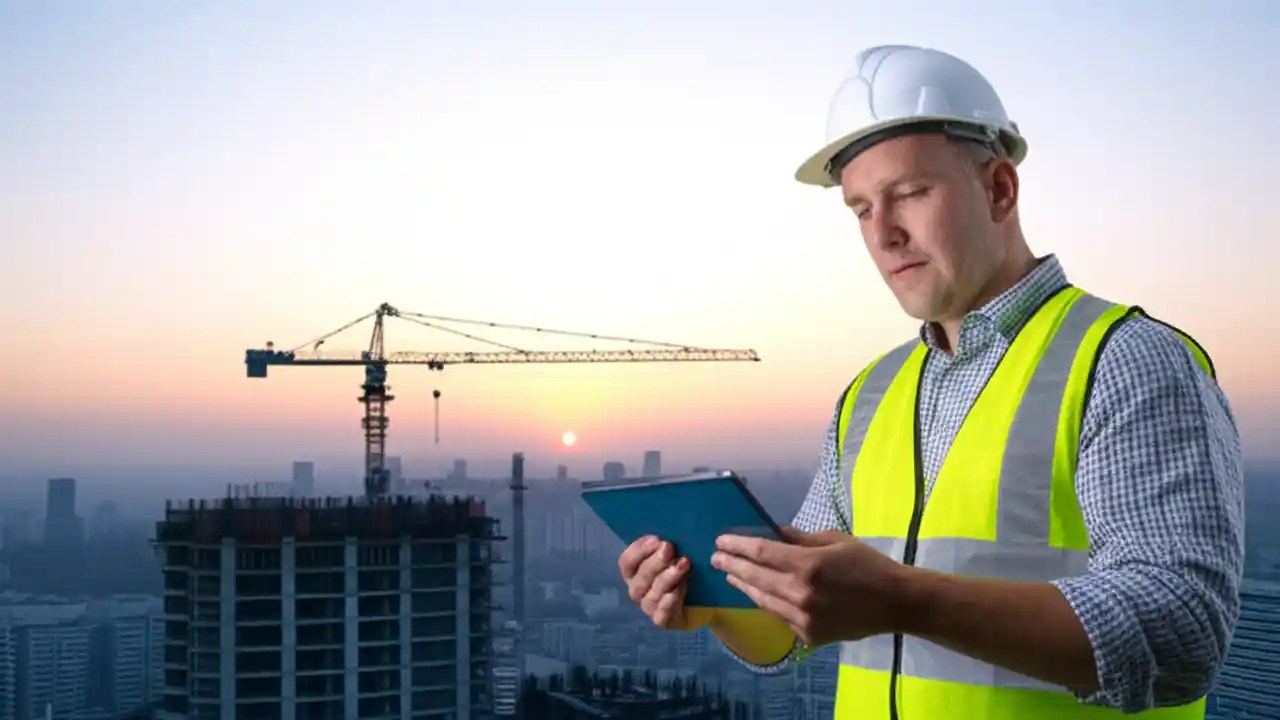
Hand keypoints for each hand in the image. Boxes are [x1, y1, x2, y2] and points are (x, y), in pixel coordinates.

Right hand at [618, 535, 712, 630]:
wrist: (695, 600)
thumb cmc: (678, 570)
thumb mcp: (672, 555)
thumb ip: (665, 544)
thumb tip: (671, 526)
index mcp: (633, 572)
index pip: (626, 562)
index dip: (638, 551)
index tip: (656, 539)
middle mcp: (637, 589)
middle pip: (640, 578)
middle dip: (655, 561)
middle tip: (669, 547)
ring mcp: (648, 606)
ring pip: (653, 593)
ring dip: (667, 577)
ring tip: (683, 564)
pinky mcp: (662, 620)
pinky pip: (662, 613)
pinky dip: (669, 601)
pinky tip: (678, 589)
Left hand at [711, 526, 907, 646]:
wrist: (896, 603)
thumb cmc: (868, 565)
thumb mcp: (834, 540)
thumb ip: (799, 538)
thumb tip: (771, 532)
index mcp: (807, 564)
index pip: (760, 552)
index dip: (737, 545)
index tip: (721, 540)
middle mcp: (800, 593)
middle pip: (754, 577)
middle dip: (731, 565)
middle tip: (715, 558)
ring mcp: (802, 618)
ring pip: (762, 600)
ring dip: (744, 586)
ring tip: (731, 576)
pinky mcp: (808, 636)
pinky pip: (779, 616)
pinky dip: (767, 603)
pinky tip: (758, 594)